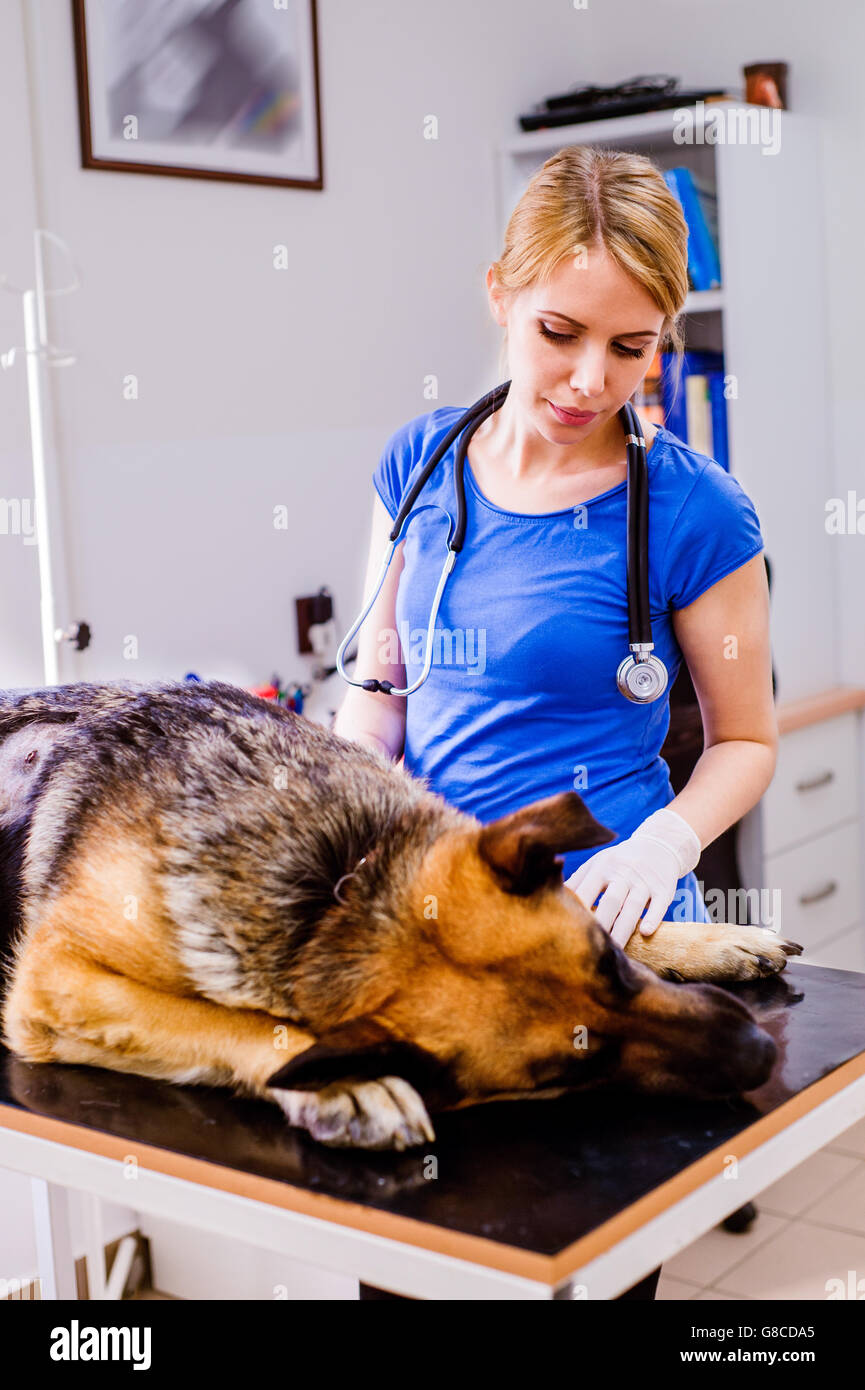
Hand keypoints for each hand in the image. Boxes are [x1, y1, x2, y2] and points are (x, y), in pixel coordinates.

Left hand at [565, 807, 701, 948]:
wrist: (658, 845)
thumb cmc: (619, 860)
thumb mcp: (597, 863)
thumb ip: (577, 881)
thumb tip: (552, 897)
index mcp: (602, 867)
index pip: (587, 891)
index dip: (578, 911)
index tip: (567, 932)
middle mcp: (623, 873)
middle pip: (610, 901)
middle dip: (600, 924)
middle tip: (590, 949)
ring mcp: (645, 881)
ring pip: (633, 906)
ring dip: (623, 929)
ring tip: (615, 950)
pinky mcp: (664, 888)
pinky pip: (659, 904)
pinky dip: (653, 918)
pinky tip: (646, 933)